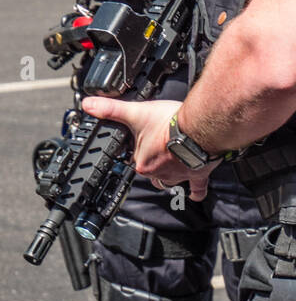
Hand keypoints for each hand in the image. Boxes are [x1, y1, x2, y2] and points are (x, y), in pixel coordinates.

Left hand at [81, 96, 216, 199]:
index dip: (138, 149)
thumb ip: (112, 109)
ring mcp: (178, 175)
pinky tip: (194, 195)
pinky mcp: (197, 175)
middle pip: (151, 171)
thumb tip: (89, 105)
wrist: (200, 128)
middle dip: (153, 163)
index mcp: (142, 161)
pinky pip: (196, 189)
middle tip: (158, 149)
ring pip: (169, 180)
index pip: (136, 159)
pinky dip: (195, 192)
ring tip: (171, 166)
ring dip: (169, 175)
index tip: (143, 141)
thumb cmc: (171, 124)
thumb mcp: (137, 112)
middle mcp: (159, 172)